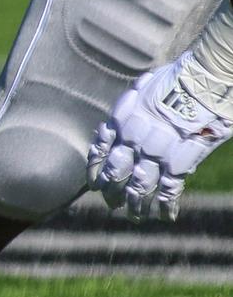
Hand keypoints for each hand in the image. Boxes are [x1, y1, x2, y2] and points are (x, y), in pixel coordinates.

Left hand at [89, 61, 232, 220]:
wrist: (203, 83)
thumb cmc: (178, 78)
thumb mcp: (145, 86)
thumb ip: (135, 101)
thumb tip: (133, 102)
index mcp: (121, 121)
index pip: (99, 150)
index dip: (94, 169)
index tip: (93, 182)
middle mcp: (132, 141)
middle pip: (114, 174)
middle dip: (110, 192)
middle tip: (110, 203)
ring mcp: (154, 155)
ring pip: (137, 188)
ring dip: (134, 206)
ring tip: (133, 217)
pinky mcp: (178, 164)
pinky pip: (169, 191)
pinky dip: (166, 207)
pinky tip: (165, 217)